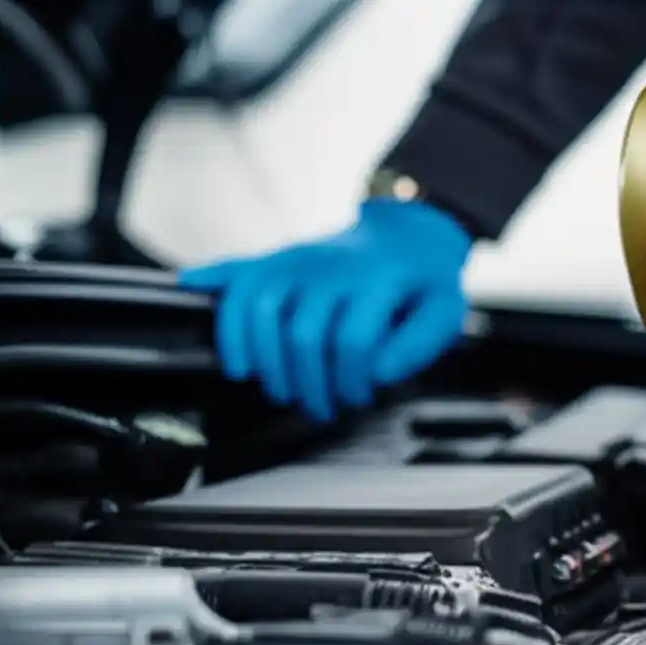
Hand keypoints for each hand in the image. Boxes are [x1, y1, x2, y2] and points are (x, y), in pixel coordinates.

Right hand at [179, 199, 471, 421]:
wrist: (407, 235)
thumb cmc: (423, 284)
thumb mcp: (444, 312)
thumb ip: (418, 343)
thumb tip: (379, 372)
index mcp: (378, 280)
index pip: (354, 339)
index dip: (352, 379)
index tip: (358, 398)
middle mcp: (332, 268)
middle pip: (303, 333)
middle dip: (309, 383)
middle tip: (320, 407)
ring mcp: (299, 261)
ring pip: (260, 305)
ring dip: (260, 356)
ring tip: (271, 386)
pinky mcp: (277, 260)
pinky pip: (236, 271)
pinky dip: (215, 293)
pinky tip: (201, 309)